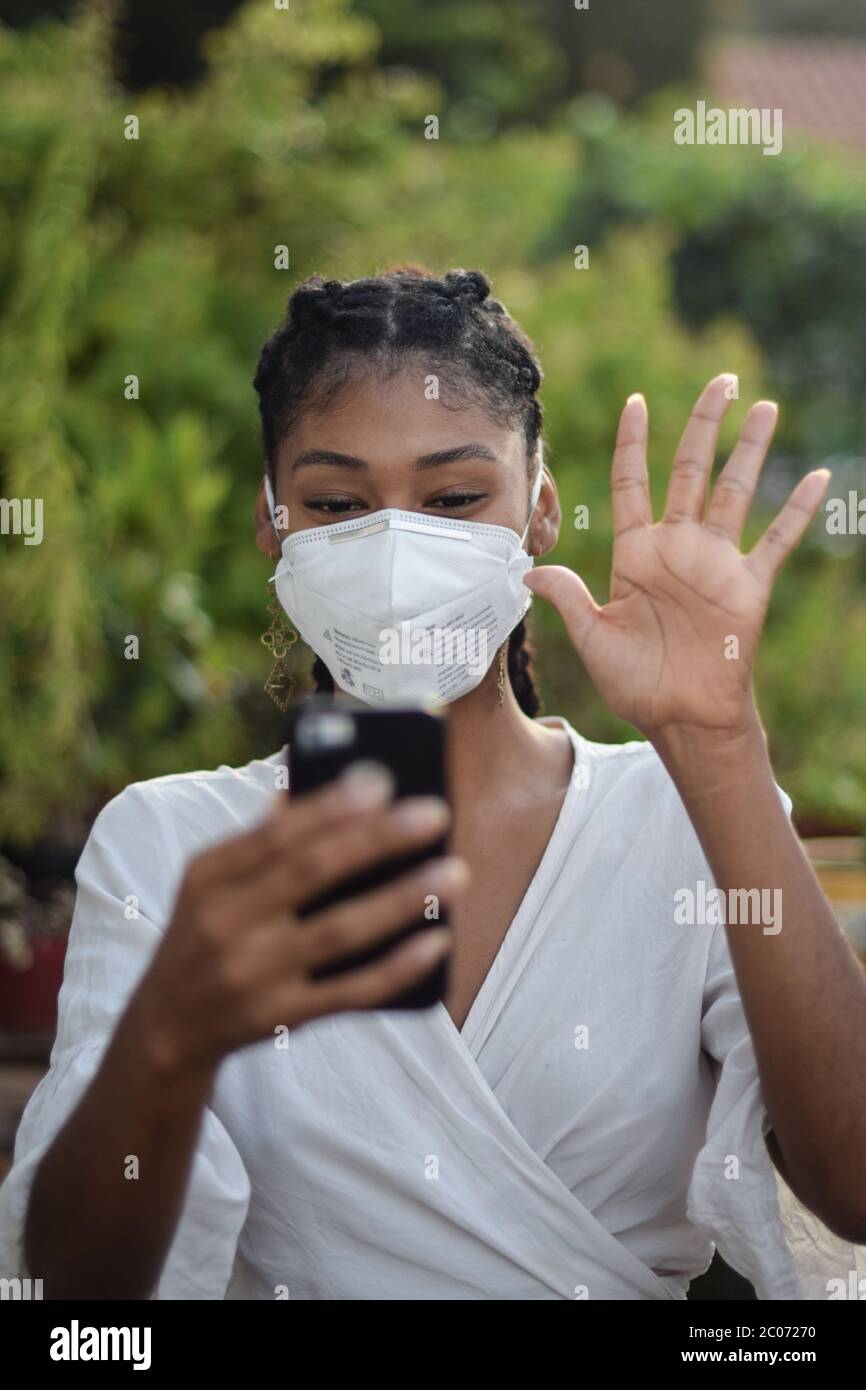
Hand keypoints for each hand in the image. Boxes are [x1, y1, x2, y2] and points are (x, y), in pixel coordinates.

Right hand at [135, 769, 466, 1073]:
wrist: (165, 1030)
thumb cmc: (203, 935)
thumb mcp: (208, 883)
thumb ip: (258, 839)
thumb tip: (307, 787)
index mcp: (208, 876)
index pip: (275, 832)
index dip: (329, 805)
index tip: (382, 780)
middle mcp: (224, 923)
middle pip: (313, 872)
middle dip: (379, 839)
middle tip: (435, 813)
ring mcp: (252, 975)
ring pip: (340, 931)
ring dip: (404, 900)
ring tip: (455, 872)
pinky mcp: (279, 1017)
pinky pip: (350, 991)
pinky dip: (397, 966)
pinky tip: (437, 940)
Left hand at [524, 375, 829, 741]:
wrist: (681, 719)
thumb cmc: (636, 683)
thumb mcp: (593, 638)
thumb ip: (567, 598)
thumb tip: (529, 569)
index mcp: (636, 553)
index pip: (633, 482)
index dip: (633, 442)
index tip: (636, 400)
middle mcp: (677, 547)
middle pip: (691, 470)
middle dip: (704, 424)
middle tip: (721, 381)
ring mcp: (715, 562)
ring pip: (735, 491)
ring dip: (751, 450)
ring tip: (766, 406)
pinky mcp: (748, 585)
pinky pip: (777, 540)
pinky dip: (796, 510)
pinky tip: (817, 476)